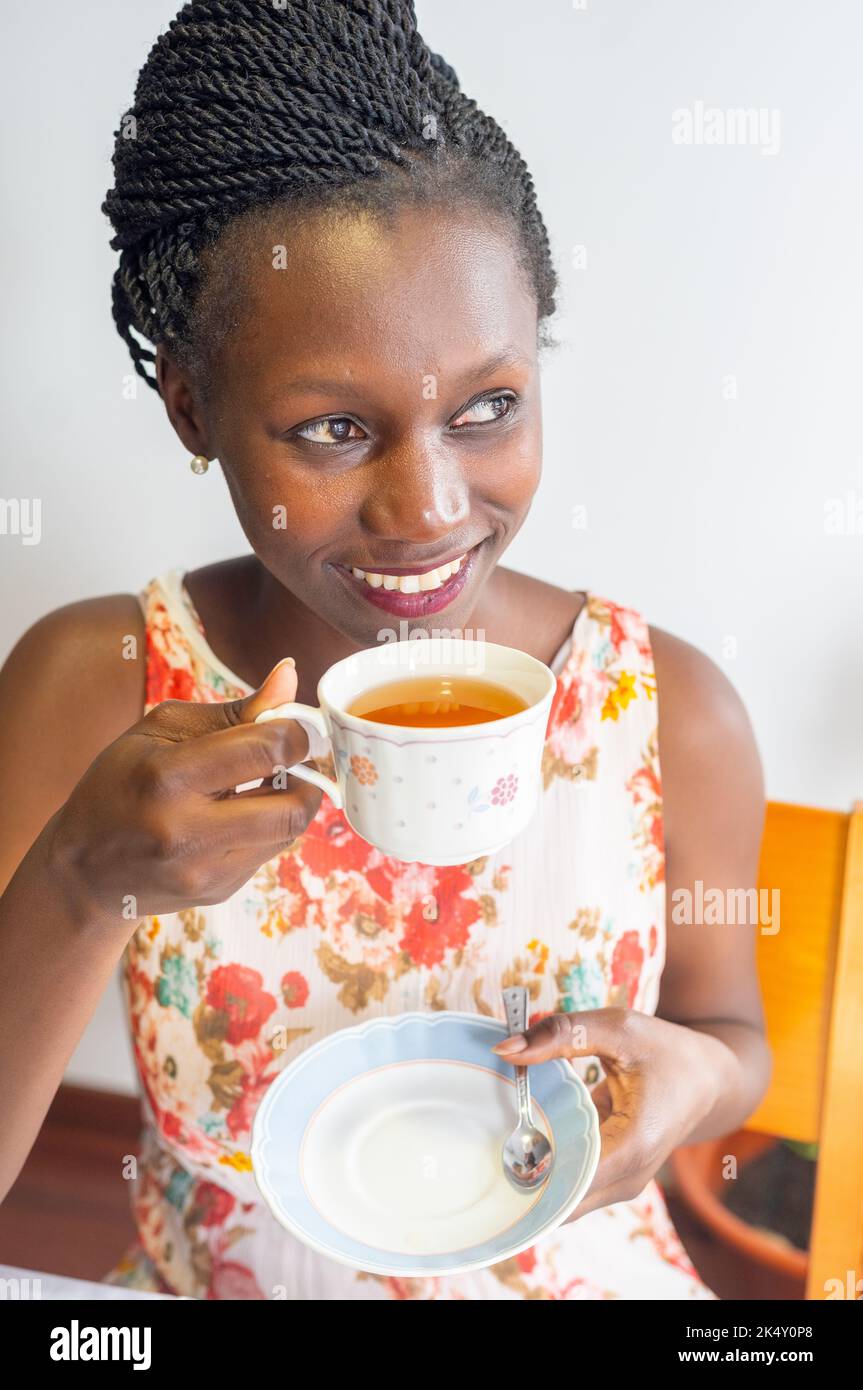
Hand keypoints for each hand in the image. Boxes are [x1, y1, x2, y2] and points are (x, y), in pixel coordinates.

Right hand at [46, 658, 322, 924]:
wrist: (83, 868)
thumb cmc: (121, 784)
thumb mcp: (161, 730)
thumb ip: (233, 710)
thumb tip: (289, 676)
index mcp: (168, 778)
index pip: (265, 750)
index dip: (295, 733)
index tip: (295, 726)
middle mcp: (187, 832)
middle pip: (292, 806)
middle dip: (307, 776)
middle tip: (293, 760)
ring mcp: (204, 871)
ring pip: (288, 833)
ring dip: (291, 802)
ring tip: (267, 784)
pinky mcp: (217, 892)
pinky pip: (269, 854)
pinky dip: (268, 828)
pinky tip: (240, 815)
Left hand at [491, 1007, 719, 1220]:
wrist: (709, 1077)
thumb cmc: (666, 1050)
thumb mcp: (618, 1028)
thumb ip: (561, 1035)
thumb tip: (503, 1048)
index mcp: (634, 1145)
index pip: (567, 1186)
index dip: (524, 1178)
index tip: (485, 1160)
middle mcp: (629, 1177)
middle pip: (559, 1201)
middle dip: (517, 1178)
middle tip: (476, 1151)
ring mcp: (622, 1183)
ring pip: (561, 1199)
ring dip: (529, 1174)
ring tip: (490, 1146)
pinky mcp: (614, 1178)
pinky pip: (570, 1184)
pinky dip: (544, 1167)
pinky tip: (517, 1141)